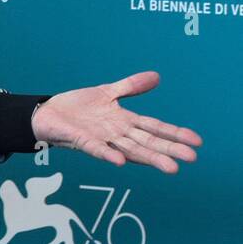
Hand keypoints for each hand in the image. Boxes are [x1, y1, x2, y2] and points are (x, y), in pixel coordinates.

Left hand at [30, 70, 201, 172]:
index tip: (197, 141)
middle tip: (192, 158)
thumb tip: (157, 77)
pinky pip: (97, 149)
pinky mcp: (81, 141)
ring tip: (170, 167)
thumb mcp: (106, 92)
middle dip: (169, 149)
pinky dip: (108, 154)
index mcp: (124, 121)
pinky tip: (119, 161)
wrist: (46, 113)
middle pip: (147, 142)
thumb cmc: (76, 107)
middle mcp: (116, 133)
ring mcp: (100, 139)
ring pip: (129, 150)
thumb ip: (130, 87)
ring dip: (148, 158)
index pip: (154, 127)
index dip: (174, 133)